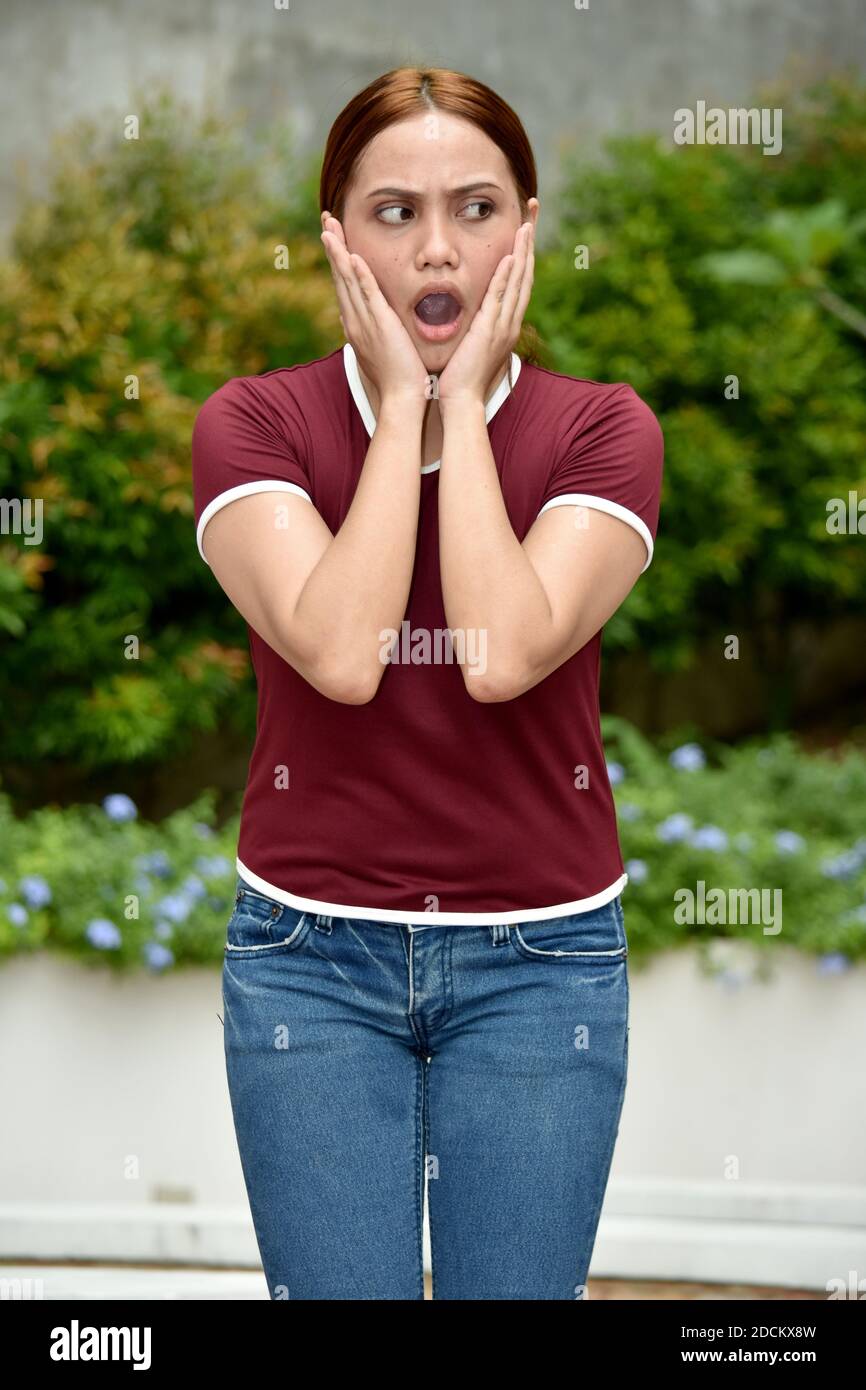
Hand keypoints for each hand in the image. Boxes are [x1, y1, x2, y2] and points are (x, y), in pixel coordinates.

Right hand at [320, 213, 429, 404]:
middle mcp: (355, 320)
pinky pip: (368, 295)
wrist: (401, 398)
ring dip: (339, 252)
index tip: (333, 236)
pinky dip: (360, 275)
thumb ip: (367, 330)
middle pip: (340, 276)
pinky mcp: (381, 324)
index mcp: (356, 323)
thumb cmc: (396, 376)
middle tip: (326, 219)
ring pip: (348, 280)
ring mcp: (366, 321)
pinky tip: (353, 256)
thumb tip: (350, 320)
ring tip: (330, 228)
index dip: (337, 259)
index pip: (344, 284)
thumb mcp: (378, 348)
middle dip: (333, 246)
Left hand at [436, 220, 534, 405]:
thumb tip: (467, 308)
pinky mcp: (490, 332)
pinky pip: (500, 299)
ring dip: (522, 252)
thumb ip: (473, 322)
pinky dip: (507, 277)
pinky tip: (510, 257)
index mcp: (506, 322)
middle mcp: (510, 321)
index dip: (523, 251)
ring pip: (517, 282)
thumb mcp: (470, 342)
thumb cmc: (460, 375)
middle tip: (533, 210)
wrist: (461, 400)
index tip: (525, 225)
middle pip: (525, 273)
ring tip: (526, 224)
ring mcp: (503, 326)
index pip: (518, 279)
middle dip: (529, 241)